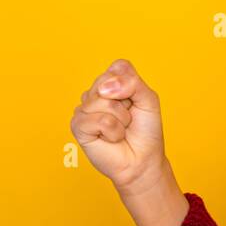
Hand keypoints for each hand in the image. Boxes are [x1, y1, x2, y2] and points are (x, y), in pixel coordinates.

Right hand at [69, 59, 168, 194]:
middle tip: (128, 117)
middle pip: (108, 82)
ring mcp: (84, 109)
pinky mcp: (78, 126)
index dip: (132, 85)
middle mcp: (95, 94)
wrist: (142, 159)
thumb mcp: (148, 99)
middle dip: (126, 102)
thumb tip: (105, 89)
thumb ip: (132, 83)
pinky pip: (99, 120)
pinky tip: (111, 138)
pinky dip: (113, 131)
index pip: (118, 67)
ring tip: (120, 129)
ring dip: (121, 119)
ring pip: (104, 101)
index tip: (135, 101)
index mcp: (111, 83)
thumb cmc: (145, 130)